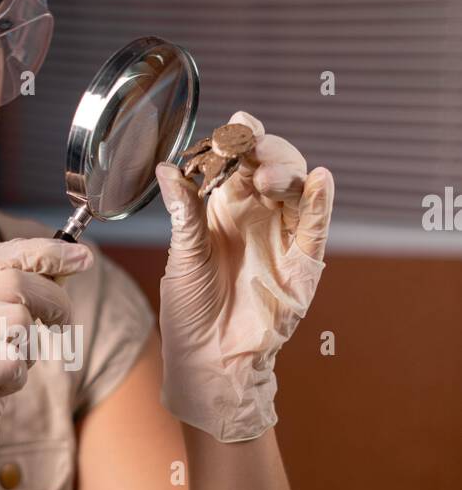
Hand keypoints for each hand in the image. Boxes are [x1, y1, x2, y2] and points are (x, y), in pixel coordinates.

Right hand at [0, 237, 92, 489]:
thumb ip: (21, 298)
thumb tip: (71, 264)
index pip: (2, 254)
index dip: (48, 252)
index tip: (84, 256)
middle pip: (18, 285)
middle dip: (54, 304)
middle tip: (62, 325)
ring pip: (19, 323)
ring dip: (29, 351)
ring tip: (7, 368)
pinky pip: (13, 363)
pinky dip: (16, 380)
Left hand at [155, 111, 333, 441]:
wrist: (211, 363)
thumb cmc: (191, 313)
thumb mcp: (183, 258)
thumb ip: (184, 212)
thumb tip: (168, 166)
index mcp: (221, 208)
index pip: (234, 160)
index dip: (236, 139)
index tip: (233, 127)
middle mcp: (254, 215)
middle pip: (269, 163)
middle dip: (261, 150)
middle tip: (246, 150)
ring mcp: (281, 235)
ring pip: (295, 186)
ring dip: (285, 170)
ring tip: (266, 177)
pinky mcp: (303, 260)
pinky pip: (317, 224)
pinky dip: (321, 200)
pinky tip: (319, 179)